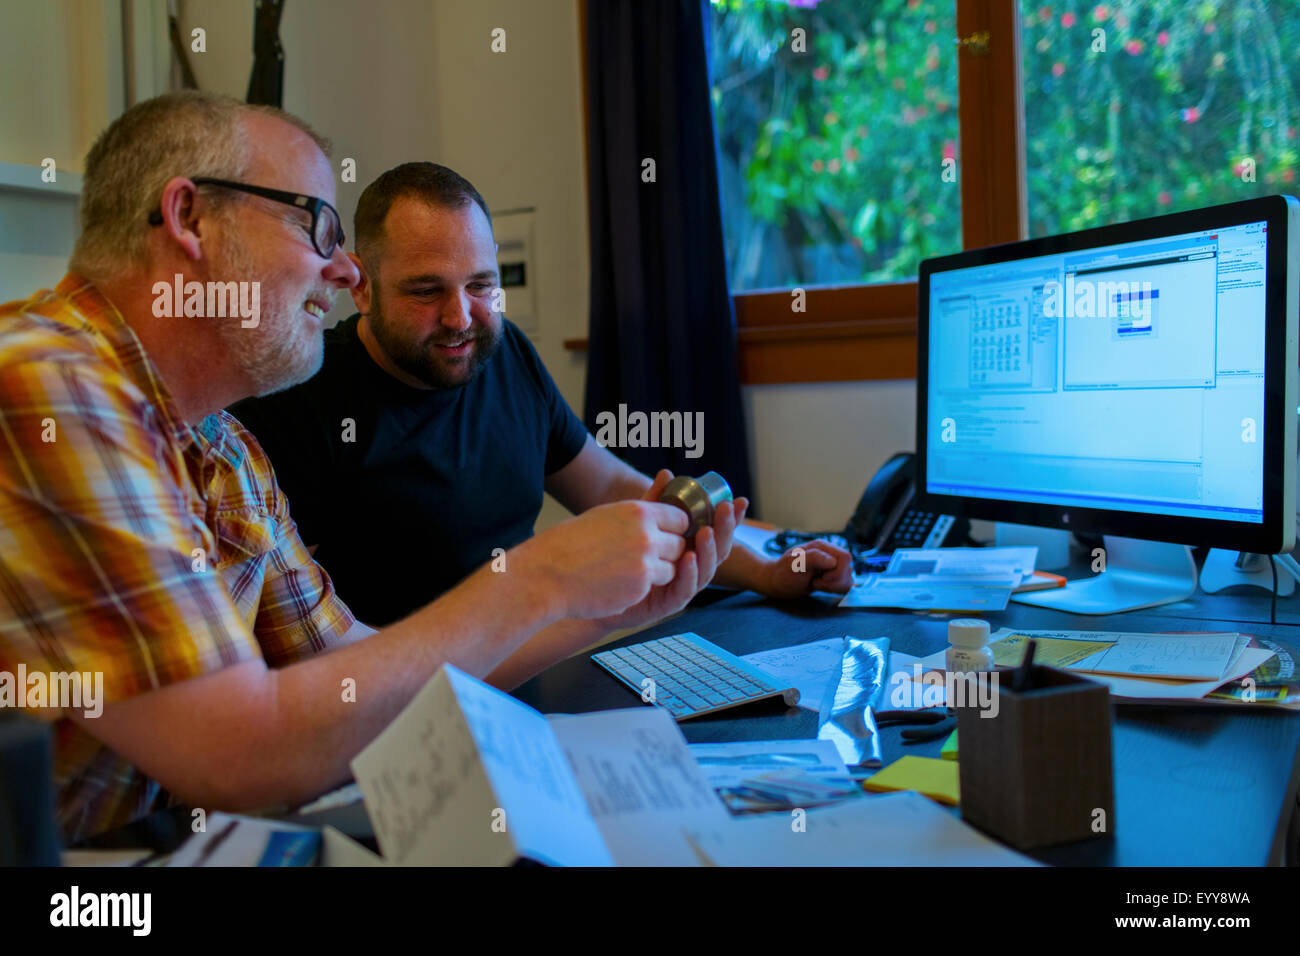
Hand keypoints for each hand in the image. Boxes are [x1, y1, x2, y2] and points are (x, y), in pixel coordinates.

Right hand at [512, 498, 689, 619]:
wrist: (546, 575)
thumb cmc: (569, 543)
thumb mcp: (604, 516)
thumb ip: (637, 513)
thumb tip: (657, 501)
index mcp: (637, 512)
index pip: (680, 518)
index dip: (674, 528)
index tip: (664, 535)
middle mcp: (646, 535)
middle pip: (680, 544)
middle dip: (667, 552)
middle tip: (642, 557)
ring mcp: (645, 563)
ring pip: (672, 569)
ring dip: (657, 572)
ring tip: (627, 571)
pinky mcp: (639, 588)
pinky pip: (653, 587)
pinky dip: (640, 588)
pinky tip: (615, 583)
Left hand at [594, 470, 748, 629]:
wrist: (600, 587)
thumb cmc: (623, 555)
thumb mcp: (641, 523)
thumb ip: (656, 502)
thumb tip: (667, 474)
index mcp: (690, 546)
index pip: (716, 530)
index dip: (731, 518)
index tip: (739, 501)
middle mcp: (693, 565)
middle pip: (718, 549)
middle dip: (725, 529)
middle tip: (725, 509)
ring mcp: (684, 584)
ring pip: (707, 568)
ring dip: (709, 549)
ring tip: (706, 531)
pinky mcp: (671, 601)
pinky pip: (686, 588)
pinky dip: (690, 573)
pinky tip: (688, 558)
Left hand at [761, 539, 853, 597]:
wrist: (776, 582)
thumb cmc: (783, 573)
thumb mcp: (795, 564)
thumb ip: (814, 558)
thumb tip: (833, 562)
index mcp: (822, 547)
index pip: (845, 558)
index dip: (836, 572)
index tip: (819, 578)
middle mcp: (829, 554)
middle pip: (848, 569)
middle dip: (833, 581)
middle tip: (815, 582)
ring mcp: (832, 566)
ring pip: (848, 579)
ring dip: (832, 586)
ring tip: (815, 583)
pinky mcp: (832, 576)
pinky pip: (844, 585)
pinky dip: (833, 589)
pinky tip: (819, 586)